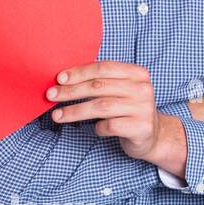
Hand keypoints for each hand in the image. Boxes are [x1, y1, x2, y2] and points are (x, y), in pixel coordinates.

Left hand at [46, 61, 164, 161]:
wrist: (153, 136)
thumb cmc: (128, 109)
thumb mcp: (119, 90)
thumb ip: (100, 81)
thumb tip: (63, 79)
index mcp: (137, 73)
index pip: (103, 68)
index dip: (79, 72)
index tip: (59, 79)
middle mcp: (142, 88)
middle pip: (98, 86)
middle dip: (70, 91)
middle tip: (51, 95)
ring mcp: (144, 108)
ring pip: (100, 106)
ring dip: (74, 111)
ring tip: (57, 115)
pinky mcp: (141, 128)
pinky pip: (110, 125)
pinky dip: (98, 128)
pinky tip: (94, 129)